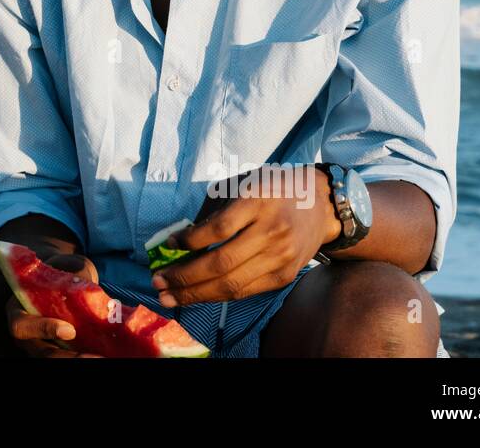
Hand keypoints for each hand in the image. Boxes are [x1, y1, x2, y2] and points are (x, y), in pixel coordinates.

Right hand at [7, 252, 102, 357]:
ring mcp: (44, 347)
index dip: (42, 329)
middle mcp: (28, 335)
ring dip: (80, 360)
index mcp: (19, 311)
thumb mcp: (66, 268)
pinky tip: (110, 356)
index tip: (70, 330)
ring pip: (56, 359)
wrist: (66, 278)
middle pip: (43, 354)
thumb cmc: (63, 270)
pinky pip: (72, 356)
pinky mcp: (62, 352)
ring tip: (105, 359)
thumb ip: (74, 277)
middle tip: (96, 358)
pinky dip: (90, 357)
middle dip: (70, 358)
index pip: (21, 326)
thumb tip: (91, 291)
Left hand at [151, 164, 339, 306]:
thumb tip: (181, 240)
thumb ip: (213, 210)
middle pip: (222, 263)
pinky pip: (245, 291)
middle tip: (158, 281)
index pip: (219, 228)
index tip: (169, 245)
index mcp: (258, 201)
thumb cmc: (272, 188)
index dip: (190, 240)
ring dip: (195, 294)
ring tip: (169, 296)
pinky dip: (216, 295)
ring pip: (232, 284)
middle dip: (185, 277)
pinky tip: (195, 295)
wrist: (321, 205)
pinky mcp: (284, 276)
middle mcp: (271, 231)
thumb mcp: (242, 184)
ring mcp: (280, 257)